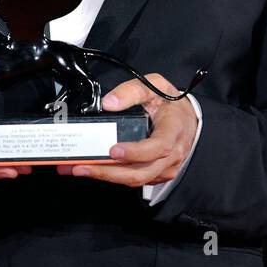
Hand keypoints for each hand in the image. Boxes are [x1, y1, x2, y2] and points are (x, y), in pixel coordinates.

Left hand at [57, 74, 198, 186]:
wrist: (186, 118)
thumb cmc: (170, 103)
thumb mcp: (155, 86)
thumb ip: (132, 91)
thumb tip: (109, 102)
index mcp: (173, 131)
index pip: (157, 147)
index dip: (135, 152)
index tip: (113, 150)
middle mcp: (172, 154)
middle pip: (141, 172)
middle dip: (109, 172)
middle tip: (82, 166)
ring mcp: (165, 168)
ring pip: (135, 180)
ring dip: (105, 177)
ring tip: (79, 169)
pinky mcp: (157, 175)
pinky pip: (135, 180)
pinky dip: (113, 177)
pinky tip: (94, 169)